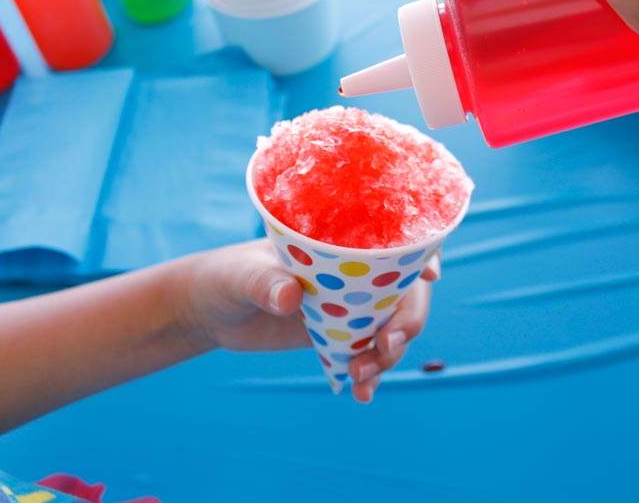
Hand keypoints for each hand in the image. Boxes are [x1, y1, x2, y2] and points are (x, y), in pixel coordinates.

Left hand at [175, 240, 438, 402]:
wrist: (209, 312)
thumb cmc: (224, 277)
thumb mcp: (241, 277)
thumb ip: (266, 283)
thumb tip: (290, 296)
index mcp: (339, 245)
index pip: (395, 241)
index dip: (423, 254)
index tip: (429, 276)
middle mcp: (354, 274)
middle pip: (405, 293)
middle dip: (407, 321)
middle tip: (385, 347)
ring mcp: (350, 307)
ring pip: (392, 329)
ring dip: (389, 355)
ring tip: (361, 377)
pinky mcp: (339, 337)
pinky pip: (368, 356)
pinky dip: (372, 376)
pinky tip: (362, 395)